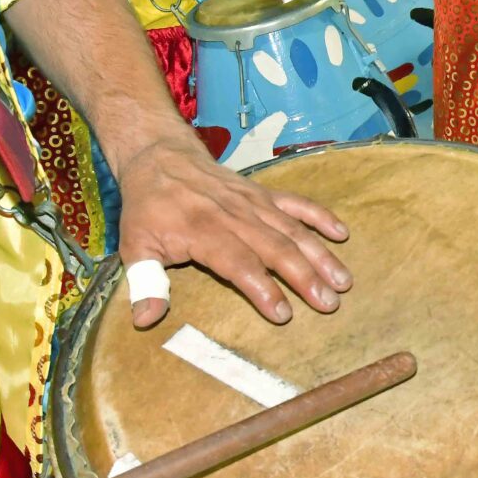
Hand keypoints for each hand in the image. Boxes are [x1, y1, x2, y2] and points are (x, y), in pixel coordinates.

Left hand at [113, 133, 352, 326]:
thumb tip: (146, 319)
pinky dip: (320, 217)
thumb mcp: (136, 245)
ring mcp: (254, 203)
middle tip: (328, 304)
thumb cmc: (149, 208)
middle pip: (276, 249)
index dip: (262, 289)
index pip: (239, 263)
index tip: (283, 314)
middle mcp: (235, 217)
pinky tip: (341, 235)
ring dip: (320, 256)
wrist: (161, 158)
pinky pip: (297, 204)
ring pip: (293, 231)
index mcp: (204, 232)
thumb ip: (146, 282)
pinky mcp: (264, 194)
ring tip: (342, 281)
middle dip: (305, 278)